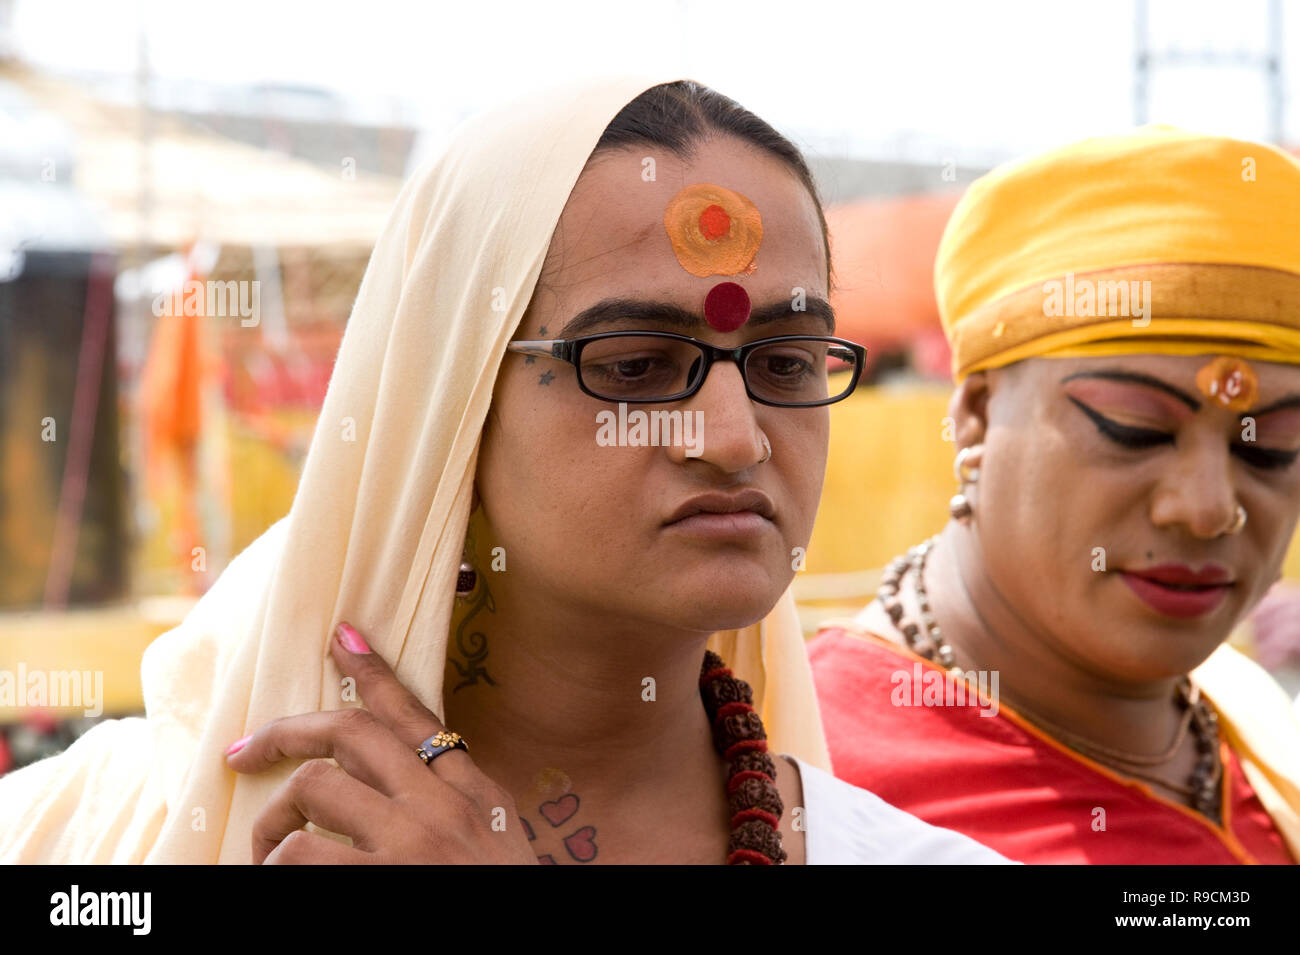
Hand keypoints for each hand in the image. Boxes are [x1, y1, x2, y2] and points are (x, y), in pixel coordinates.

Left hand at [225, 621, 536, 864]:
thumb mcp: (500, 842)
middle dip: (286, 732)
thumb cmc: (507, 894)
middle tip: (244, 751)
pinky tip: (276, 878)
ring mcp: (413, 845)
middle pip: (351, 735)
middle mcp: (445, 807)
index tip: (342, 637)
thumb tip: (399, 779)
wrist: (540, 946)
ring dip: (274, 822)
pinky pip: (302, 855)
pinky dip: (276, 866)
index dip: (373, 673)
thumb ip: (458, 804)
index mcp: (477, 793)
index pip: (417, 717)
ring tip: (265, 853)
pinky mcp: (383, 884)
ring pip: (316, 789)